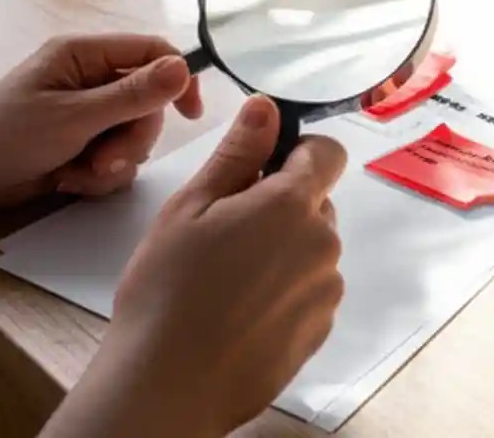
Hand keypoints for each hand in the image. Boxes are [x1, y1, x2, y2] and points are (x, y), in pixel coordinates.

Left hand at [0, 33, 201, 209]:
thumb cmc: (5, 135)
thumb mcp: (74, 117)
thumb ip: (132, 95)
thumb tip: (183, 67)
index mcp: (84, 55)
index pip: (152, 52)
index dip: (177, 79)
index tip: (190, 115)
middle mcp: (88, 79)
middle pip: (146, 103)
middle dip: (131, 139)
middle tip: (106, 162)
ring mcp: (85, 113)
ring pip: (133, 135)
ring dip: (113, 161)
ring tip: (79, 174)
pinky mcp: (80, 144)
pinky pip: (114, 158)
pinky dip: (98, 175)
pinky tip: (68, 181)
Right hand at [42, 95, 346, 437]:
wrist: (168, 385)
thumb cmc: (167, 294)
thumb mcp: (191, 207)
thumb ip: (237, 153)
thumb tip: (264, 108)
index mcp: (292, 205)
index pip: (326, 153)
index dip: (296, 152)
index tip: (262, 168)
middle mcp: (322, 244)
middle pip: (315, 204)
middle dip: (279, 207)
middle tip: (223, 232)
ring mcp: (325, 291)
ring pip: (311, 249)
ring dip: (281, 252)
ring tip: (225, 279)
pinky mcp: (319, 330)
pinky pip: (309, 292)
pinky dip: (283, 293)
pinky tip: (238, 311)